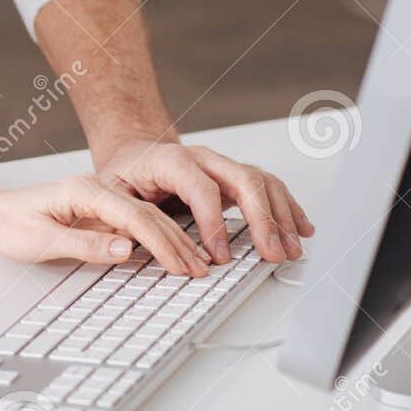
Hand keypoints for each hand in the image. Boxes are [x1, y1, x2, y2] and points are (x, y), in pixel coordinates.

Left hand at [0, 175, 212, 274]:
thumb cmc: (9, 224)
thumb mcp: (41, 241)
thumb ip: (85, 244)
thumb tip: (126, 248)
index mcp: (83, 191)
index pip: (134, 217)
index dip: (162, 242)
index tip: (182, 263)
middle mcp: (95, 191)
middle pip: (148, 215)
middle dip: (179, 242)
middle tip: (202, 269)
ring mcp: (100, 198)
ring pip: (147, 217)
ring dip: (176, 239)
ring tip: (199, 262)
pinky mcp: (100, 209)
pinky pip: (138, 221)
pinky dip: (161, 237)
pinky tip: (177, 248)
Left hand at [97, 139, 312, 264]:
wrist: (134, 154)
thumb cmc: (123, 176)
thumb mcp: (110, 196)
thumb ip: (125, 219)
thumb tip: (136, 248)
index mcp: (169, 160)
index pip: (201, 188)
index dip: (213, 223)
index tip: (219, 256)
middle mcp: (202, 159)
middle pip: (242, 179)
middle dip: (262, 219)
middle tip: (271, 254)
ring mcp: (222, 166)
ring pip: (261, 182)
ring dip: (281, 216)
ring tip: (291, 249)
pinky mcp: (234, 178)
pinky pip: (268, 187)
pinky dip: (287, 208)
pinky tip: (300, 228)